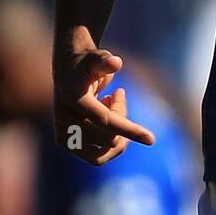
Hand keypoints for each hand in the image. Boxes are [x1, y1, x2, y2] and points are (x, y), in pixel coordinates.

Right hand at [53, 34, 154, 164]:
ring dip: (118, 133)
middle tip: (118, 94)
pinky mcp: (68, 144)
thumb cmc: (87, 63)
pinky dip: (110, 141)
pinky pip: (98, 156)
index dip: (129, 130)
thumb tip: (116, 62)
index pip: (105, 121)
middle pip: (110, 134)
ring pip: (106, 148)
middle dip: (122, 117)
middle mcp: (65, 121)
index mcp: (73, 101)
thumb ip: (105, 61)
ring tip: (113, 108)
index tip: (151, 139)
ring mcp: (64, 135)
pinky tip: (107, 119)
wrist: (68, 72)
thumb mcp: (96, 58)